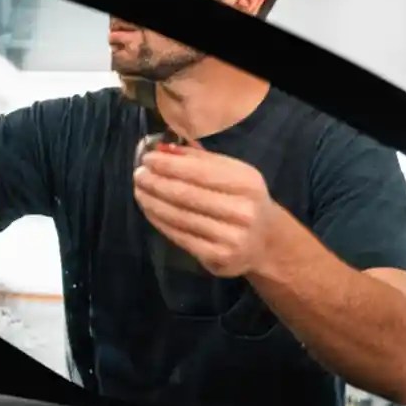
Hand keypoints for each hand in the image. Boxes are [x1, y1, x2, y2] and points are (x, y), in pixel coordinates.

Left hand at [133, 142, 281, 277]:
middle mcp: (242, 210)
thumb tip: (163, 148)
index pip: (199, 170)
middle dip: (157, 182)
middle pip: (186, 194)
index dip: (169, 164)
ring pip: (180, 216)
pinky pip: (180, 236)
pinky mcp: (218, 257)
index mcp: (246, 182)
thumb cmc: (243, 199)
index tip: (148, 158)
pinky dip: (160, 221)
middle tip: (138, 174)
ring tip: (140, 190)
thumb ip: (201, 160)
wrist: (266, 241)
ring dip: (153, 201)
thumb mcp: (233, 173)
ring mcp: (231, 236)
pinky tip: (150, 210)